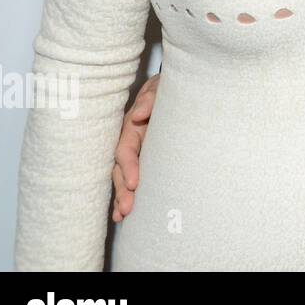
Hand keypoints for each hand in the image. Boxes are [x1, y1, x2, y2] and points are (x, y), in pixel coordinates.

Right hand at [111, 73, 159, 221]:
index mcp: (132, 127)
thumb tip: (140, 113)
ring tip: (124, 216)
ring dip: (124, 197)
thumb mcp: (161, 87)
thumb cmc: (170, 88)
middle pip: (122, 169)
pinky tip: (127, 215)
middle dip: (123, 190)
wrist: (182, 89)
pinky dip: (132, 195)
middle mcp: (133, 143)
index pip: (126, 150)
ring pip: (127, 178)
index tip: (134, 182)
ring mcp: (141, 153)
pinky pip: (139, 179)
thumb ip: (151, 97)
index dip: (128, 166)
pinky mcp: (151, 161)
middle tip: (128, 208)